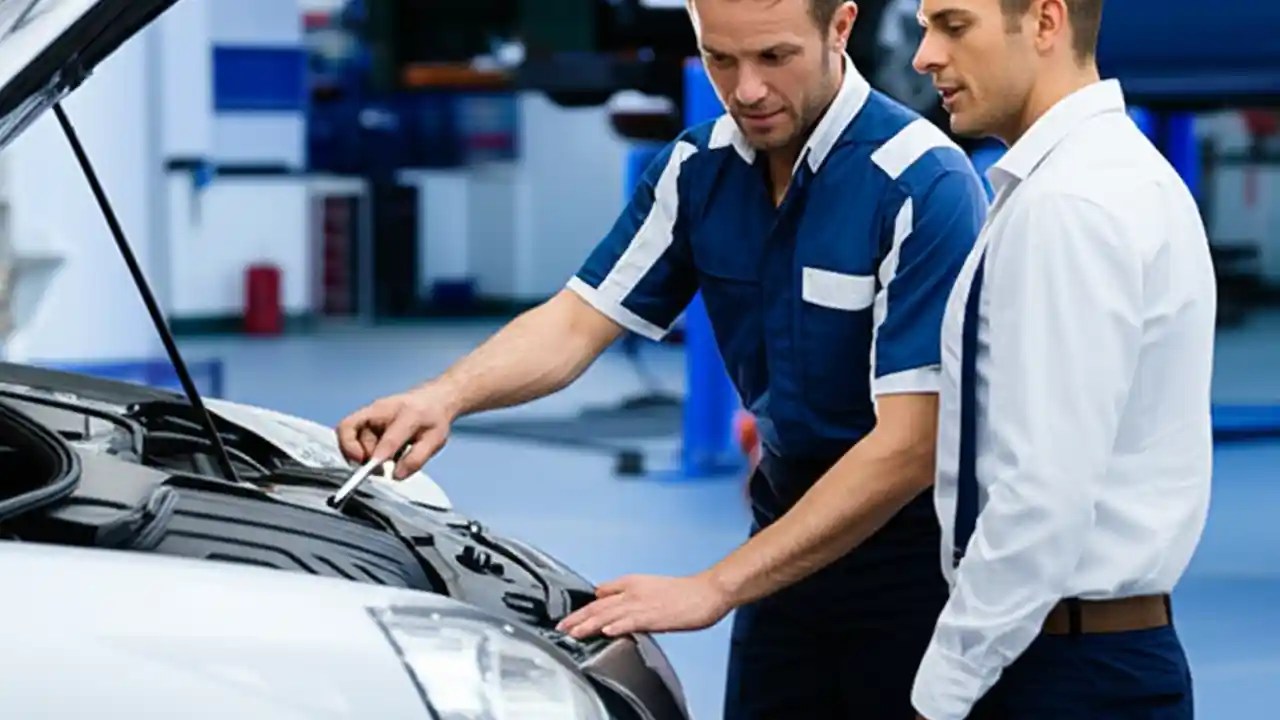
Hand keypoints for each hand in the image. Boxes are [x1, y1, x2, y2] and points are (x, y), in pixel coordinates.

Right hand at [335, 387, 454, 477]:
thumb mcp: (435, 441)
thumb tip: (396, 476)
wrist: (431, 398)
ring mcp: (370, 412)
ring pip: (349, 434)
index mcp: (408, 413)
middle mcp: (382, 408)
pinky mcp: (363, 418)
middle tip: (377, 469)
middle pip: (354, 430)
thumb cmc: (433, 419)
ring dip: (359, 453)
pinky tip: (373, 454)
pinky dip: (356, 449)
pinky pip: (349, 434)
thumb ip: (416, 459)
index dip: (380, 454)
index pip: (390, 436)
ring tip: (378, 463)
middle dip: (361, 454)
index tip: (377, 470)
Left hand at [555, 574, 732, 639]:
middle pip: (599, 605)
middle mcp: (633, 592)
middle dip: (578, 618)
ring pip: (610, 614)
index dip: (582, 610)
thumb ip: (624, 591)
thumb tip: (602, 594)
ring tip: (574, 632)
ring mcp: (643, 603)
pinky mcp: (654, 615)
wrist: (706, 592)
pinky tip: (606, 633)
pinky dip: (618, 626)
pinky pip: (632, 621)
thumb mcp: (647, 586)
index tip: (568, 620)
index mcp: (631, 583)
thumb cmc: (681, 593)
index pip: (599, 597)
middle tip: (561, 628)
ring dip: (590, 624)